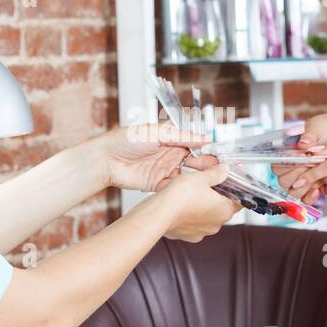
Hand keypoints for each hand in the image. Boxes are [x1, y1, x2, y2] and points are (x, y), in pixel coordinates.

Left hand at [90, 122, 218, 191]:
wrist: (105, 159)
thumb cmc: (126, 139)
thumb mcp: (157, 133)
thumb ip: (181, 136)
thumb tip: (204, 137)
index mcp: (172, 138)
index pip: (196, 145)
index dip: (208, 151)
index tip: (222, 156)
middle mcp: (170, 154)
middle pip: (195, 162)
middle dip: (207, 167)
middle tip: (221, 172)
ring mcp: (165, 170)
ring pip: (187, 176)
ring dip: (198, 180)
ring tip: (211, 184)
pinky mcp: (157, 184)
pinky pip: (174, 188)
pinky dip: (183, 190)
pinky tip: (193, 192)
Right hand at [153, 163, 239, 241]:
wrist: (159, 213)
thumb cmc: (180, 197)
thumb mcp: (201, 177)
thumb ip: (216, 173)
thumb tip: (224, 170)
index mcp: (225, 210)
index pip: (240, 201)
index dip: (236, 190)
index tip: (231, 183)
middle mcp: (216, 225)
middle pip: (222, 209)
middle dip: (217, 198)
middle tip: (209, 185)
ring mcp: (202, 232)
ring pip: (208, 217)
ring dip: (204, 208)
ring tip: (193, 195)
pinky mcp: (188, 236)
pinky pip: (194, 224)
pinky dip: (191, 216)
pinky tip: (183, 206)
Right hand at [271, 112, 326, 205]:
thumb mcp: (318, 127)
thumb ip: (310, 135)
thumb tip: (304, 143)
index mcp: (286, 152)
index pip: (277, 165)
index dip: (287, 165)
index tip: (302, 158)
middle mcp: (291, 167)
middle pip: (283, 181)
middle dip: (297, 176)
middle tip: (311, 167)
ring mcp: (301, 177)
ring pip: (292, 191)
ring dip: (303, 186)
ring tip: (316, 177)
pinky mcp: (312, 185)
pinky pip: (304, 198)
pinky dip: (309, 196)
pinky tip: (318, 188)